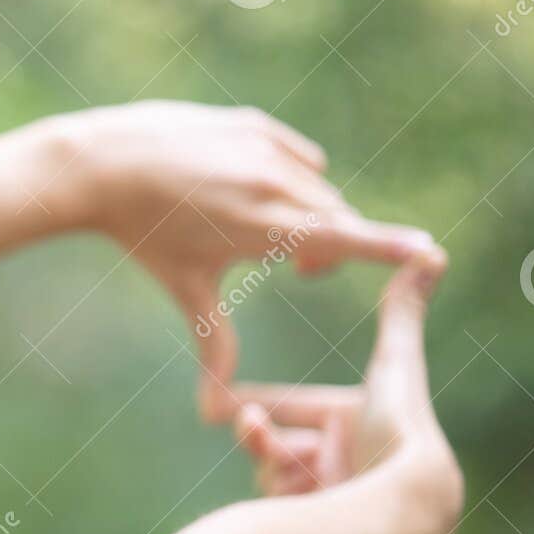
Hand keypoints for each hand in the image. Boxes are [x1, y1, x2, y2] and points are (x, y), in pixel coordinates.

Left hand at [45, 101, 445, 421]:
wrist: (104, 164)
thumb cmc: (146, 235)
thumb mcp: (185, 289)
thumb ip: (214, 343)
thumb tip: (212, 410)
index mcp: (264, 226)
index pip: (343, 239)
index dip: (388, 249)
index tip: (430, 253)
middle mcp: (274, 182)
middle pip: (335, 222)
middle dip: (330, 250)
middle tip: (300, 274)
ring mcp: (265, 148)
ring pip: (318, 189)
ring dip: (312, 217)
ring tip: (273, 240)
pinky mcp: (255, 123)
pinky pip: (300, 157)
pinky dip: (294, 180)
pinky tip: (260, 194)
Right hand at [229, 250, 461, 523]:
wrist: (410, 501)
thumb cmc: (401, 430)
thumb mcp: (394, 365)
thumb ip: (402, 313)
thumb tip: (433, 252)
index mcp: (360, 425)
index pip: (299, 410)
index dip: (260, 405)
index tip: (217, 407)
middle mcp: (350, 463)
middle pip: (282, 445)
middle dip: (257, 436)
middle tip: (234, 424)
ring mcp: (335, 500)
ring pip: (277, 476)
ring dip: (270, 463)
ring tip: (276, 461)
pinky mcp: (324, 532)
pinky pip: (283, 508)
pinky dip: (279, 496)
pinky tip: (288, 496)